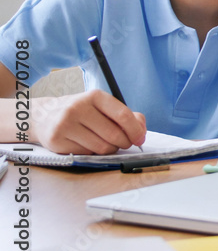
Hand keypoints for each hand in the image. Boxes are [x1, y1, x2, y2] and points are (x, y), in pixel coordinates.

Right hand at [32, 90, 146, 154]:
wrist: (44, 116)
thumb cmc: (81, 112)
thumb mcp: (102, 106)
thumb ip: (126, 115)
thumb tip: (141, 130)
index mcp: (94, 96)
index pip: (123, 115)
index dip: (135, 130)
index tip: (140, 139)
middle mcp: (78, 108)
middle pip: (114, 134)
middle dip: (124, 143)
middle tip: (124, 143)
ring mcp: (65, 125)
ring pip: (102, 147)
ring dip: (110, 150)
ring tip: (106, 143)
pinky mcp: (57, 141)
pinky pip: (87, 154)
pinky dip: (93, 153)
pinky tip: (88, 145)